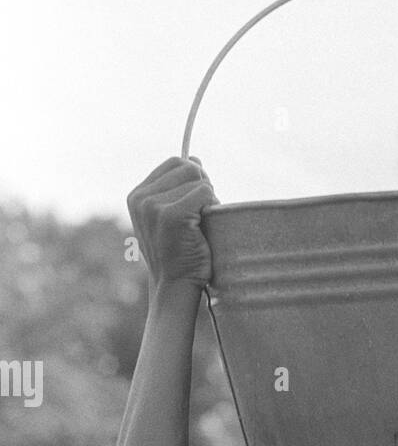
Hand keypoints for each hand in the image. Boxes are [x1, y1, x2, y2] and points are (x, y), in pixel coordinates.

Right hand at [127, 157, 217, 287]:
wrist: (175, 286)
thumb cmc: (178, 253)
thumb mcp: (169, 216)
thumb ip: (177, 188)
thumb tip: (194, 158)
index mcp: (137, 196)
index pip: (174, 163)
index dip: (192, 178)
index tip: (195, 201)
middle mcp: (141, 198)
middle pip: (187, 167)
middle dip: (202, 186)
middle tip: (200, 214)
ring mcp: (154, 206)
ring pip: (198, 179)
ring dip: (208, 199)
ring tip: (199, 224)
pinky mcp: (172, 215)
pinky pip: (205, 192)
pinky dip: (212, 206)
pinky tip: (202, 228)